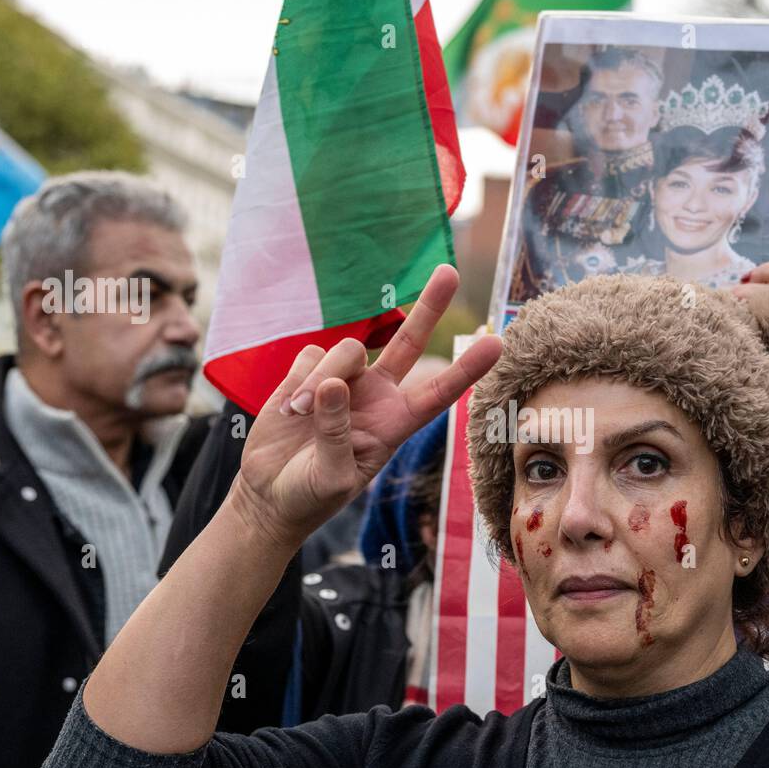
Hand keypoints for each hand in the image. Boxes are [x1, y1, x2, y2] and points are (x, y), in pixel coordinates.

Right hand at [229, 265, 501, 548]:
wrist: (271, 494)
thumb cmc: (310, 496)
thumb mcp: (330, 478)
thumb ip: (336, 433)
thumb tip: (335, 385)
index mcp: (395, 424)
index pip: (438, 393)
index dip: (466, 369)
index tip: (497, 343)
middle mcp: (376, 395)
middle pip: (409, 342)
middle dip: (429, 307)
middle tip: (450, 271)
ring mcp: (344, 380)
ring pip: (346, 350)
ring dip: (321, 380)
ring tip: (299, 415)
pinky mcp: (308, 372)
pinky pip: (311, 354)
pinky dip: (298, 379)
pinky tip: (288, 410)